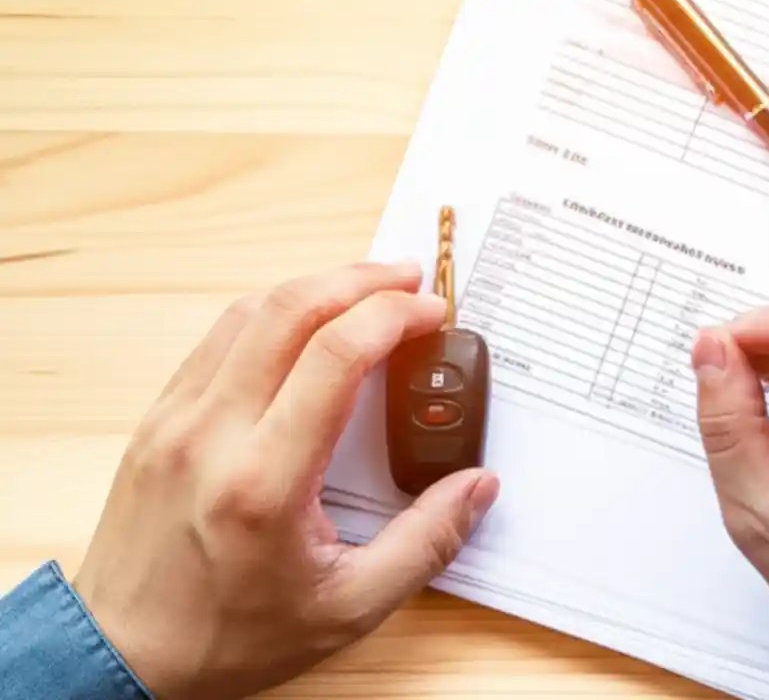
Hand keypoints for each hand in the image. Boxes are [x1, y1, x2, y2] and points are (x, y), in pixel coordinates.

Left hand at [72, 262, 499, 699]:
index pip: (334, 356)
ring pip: (248, 312)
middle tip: (406, 279)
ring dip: (314, 287)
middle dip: (359, 279)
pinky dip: (270, 314)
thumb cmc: (229, 637)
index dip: (392, 317)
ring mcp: (175, 420)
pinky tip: (303, 325)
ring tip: (363, 291)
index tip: (430, 312)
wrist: (124, 656)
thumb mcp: (349, 607)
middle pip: (289, 309)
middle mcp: (211, 434)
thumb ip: (426, 542)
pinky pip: (218, 340)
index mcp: (264, 480)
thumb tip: (477, 487)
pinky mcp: (157, 421)